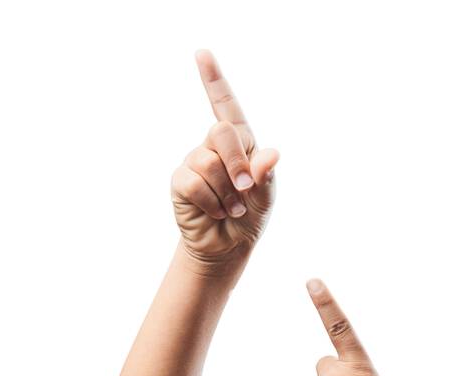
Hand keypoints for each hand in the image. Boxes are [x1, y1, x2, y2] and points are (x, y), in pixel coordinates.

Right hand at [171, 49, 279, 272]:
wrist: (228, 245)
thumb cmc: (250, 215)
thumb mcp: (266, 196)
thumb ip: (267, 175)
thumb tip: (271, 154)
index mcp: (240, 141)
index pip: (226, 105)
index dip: (214, 79)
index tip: (202, 53)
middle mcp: (214, 146)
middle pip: (221, 132)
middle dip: (236, 161)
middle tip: (245, 187)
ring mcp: (195, 162)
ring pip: (208, 162)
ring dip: (226, 192)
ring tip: (231, 208)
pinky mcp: (180, 181)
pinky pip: (193, 182)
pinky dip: (211, 202)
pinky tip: (215, 211)